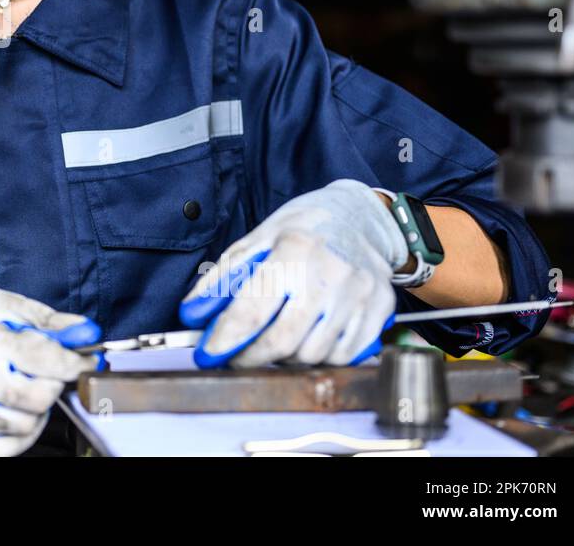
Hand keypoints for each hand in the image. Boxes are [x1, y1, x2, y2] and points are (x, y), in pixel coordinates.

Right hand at [0, 273, 99, 456]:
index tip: (83, 359)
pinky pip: (0, 448)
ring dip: (37, 409)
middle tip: (49, 370)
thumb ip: (47, 321)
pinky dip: (19, 434)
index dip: (72, 361)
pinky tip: (17, 411)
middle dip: (54, 384)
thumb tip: (85, 333)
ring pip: (23, 425)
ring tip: (26, 384)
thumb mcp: (3, 303)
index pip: (42, 358)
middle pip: (35, 398)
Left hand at [179, 179, 404, 367]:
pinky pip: (344, 356)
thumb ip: (225, 276)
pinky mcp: (380, 310)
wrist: (364, 217)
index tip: (210, 354)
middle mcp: (330, 274)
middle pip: (283, 341)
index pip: (254, 311)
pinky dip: (320, 356)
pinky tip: (309, 337)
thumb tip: (193, 312)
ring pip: (313, 355)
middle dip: (251, 357)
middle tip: (237, 356)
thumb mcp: (259, 238)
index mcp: (294, 249)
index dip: (227, 340)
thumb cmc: (305, 227)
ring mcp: (358, 295)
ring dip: (287, 357)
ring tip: (278, 338)